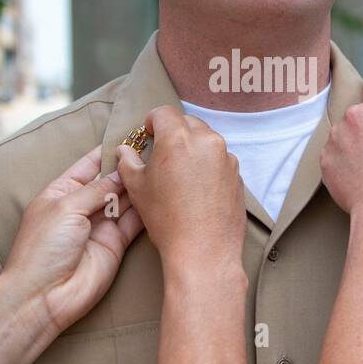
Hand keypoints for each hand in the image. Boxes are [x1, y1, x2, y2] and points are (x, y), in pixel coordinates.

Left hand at [0, 145, 143, 333]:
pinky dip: (146, 210)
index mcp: (61, 192)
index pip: (89, 164)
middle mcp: (82, 207)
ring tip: (162, 166)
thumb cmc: (41, 249)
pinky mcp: (115, 244)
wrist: (44, 296)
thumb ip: (97, 189)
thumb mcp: (66, 207)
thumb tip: (121, 172)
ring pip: (125, 200)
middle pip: (110, 181)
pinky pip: (135, 223)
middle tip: (154, 148)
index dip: (108, 150)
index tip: (131, 134)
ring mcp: (100, 226)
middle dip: (128, 166)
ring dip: (139, 186)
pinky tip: (160, 194)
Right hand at [117, 105, 244, 269]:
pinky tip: (198, 188)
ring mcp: (226, 157)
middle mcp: (206, 141)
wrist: (203, 251)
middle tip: (162, 154)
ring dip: (192, 148)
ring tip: (181, 174)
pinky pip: (220, 159)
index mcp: (178, 138)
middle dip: (174, 133)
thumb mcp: (137, 188)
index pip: (164, 112)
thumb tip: (124, 150)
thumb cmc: (167, 219)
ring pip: (206, 140)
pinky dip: (208, 165)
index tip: (148, 133)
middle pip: (187, 123)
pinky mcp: (238, 174)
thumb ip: (127, 161)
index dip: (152, 120)